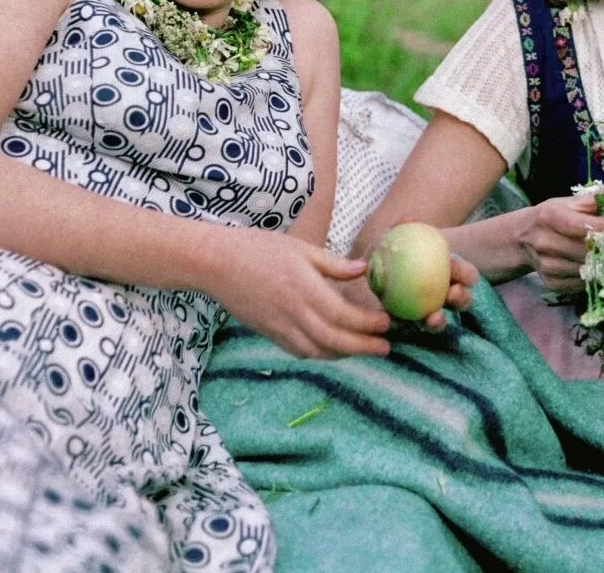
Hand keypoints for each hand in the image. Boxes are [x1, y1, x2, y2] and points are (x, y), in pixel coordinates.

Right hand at [207, 228, 391, 358]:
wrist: (216, 264)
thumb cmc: (259, 249)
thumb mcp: (301, 248)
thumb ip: (334, 264)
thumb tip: (364, 269)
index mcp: (305, 289)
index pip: (344, 315)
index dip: (368, 323)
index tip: (387, 323)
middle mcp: (294, 313)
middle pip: (336, 340)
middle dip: (364, 347)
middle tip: (386, 348)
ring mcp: (280, 327)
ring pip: (318, 351)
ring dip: (343, 354)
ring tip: (363, 349)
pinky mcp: (269, 333)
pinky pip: (299, 351)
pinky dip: (319, 354)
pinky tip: (331, 349)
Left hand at [356, 220, 479, 332]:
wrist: (355, 276)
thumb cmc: (379, 253)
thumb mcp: (386, 240)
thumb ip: (398, 229)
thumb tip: (410, 218)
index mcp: (443, 272)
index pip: (463, 274)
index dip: (467, 275)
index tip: (462, 276)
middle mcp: (439, 295)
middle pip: (459, 300)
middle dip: (462, 299)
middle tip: (454, 294)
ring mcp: (424, 314)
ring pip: (439, 321)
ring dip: (440, 321)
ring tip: (434, 318)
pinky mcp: (405, 328)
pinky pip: (411, 331)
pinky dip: (407, 328)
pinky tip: (402, 326)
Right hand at [519, 191, 603, 293]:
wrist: (520, 239)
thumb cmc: (552, 216)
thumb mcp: (572, 202)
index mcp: (551, 217)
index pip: (588, 227)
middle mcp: (546, 242)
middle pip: (591, 250)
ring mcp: (548, 265)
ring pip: (590, 269)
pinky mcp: (552, 283)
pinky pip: (583, 283)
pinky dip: (593, 274)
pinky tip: (593, 265)